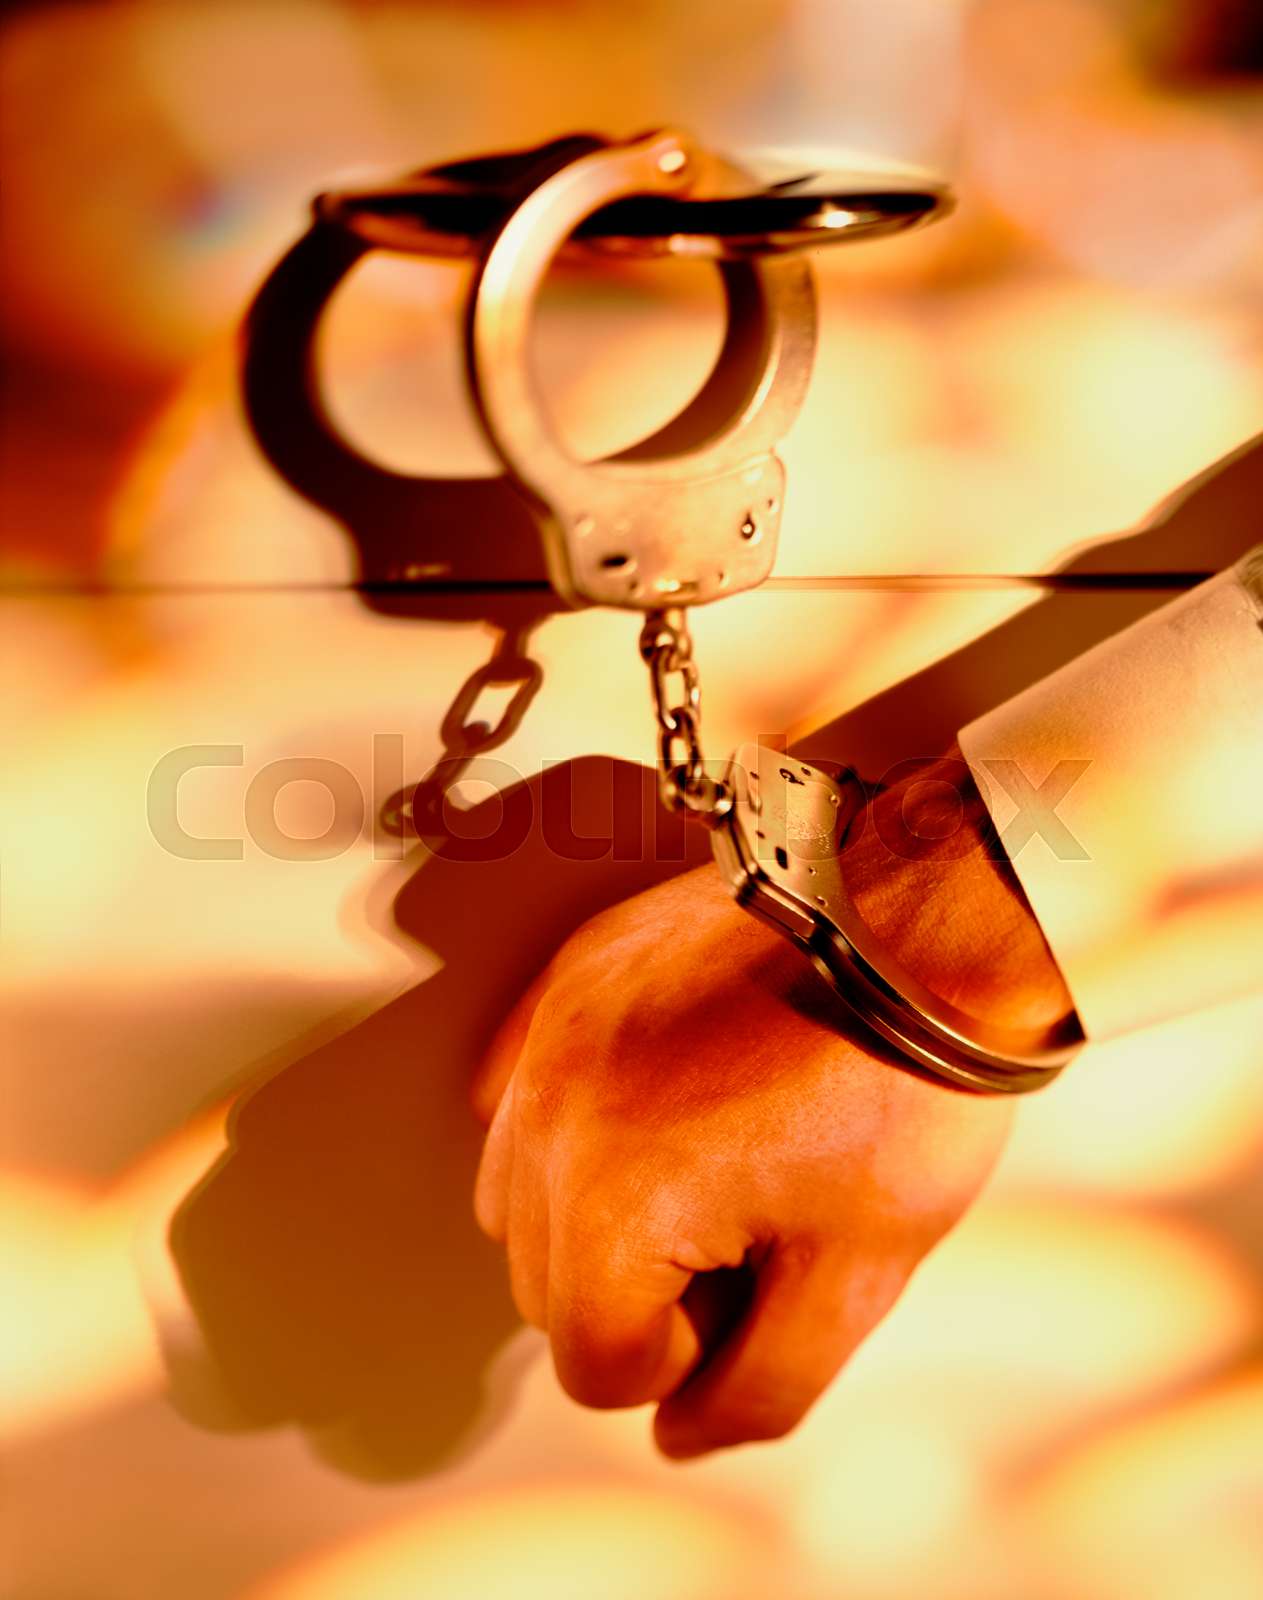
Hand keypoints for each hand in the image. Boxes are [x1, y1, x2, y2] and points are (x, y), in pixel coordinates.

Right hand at [472, 751, 1072, 1456]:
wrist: (924, 921)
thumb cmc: (902, 1090)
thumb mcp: (858, 1274)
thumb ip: (758, 1388)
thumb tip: (678, 1432)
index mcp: (610, 1206)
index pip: (594, 1365)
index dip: (690, 1349)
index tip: (763, 1276)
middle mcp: (550, 1119)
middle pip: (544, 1287)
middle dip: (637, 1288)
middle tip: (747, 1227)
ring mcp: (554, 1035)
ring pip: (517, 1194)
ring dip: (591, 1214)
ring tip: (703, 1168)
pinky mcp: (574, 977)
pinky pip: (517, 1087)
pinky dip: (565, 1125)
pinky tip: (651, 1109)